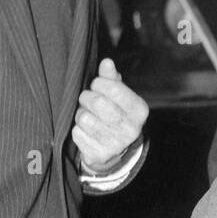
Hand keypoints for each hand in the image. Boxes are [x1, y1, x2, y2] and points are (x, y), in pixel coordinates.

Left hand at [73, 58, 148, 175]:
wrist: (114, 150)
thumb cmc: (114, 114)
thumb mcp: (118, 96)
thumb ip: (111, 78)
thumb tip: (107, 62)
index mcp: (139, 110)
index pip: (113, 88)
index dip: (98, 84)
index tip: (96, 86)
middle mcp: (131, 129)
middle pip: (98, 103)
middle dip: (87, 98)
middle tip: (87, 101)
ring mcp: (116, 144)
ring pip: (85, 119)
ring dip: (81, 115)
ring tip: (87, 116)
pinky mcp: (100, 155)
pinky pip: (77, 134)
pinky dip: (77, 130)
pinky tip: (86, 131)